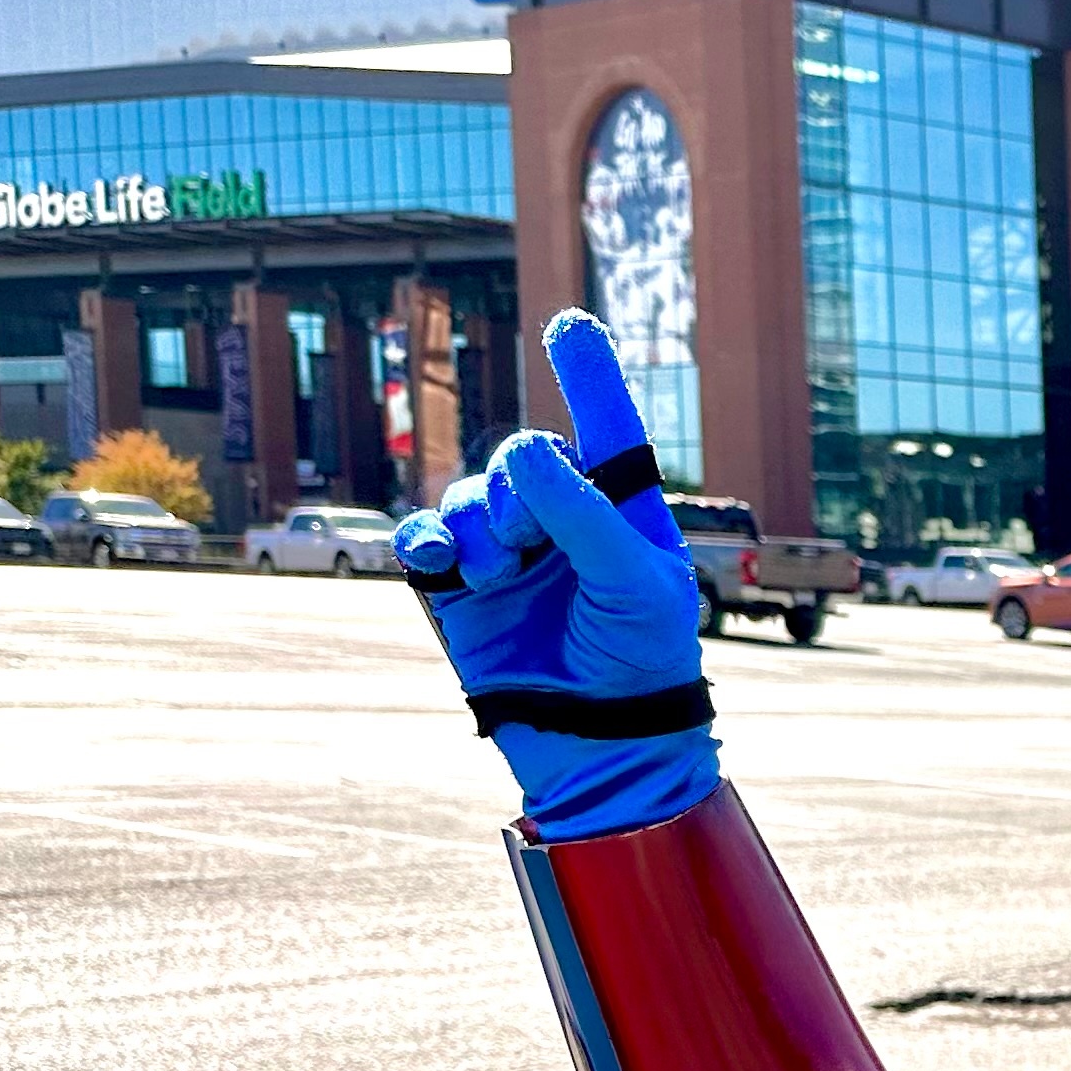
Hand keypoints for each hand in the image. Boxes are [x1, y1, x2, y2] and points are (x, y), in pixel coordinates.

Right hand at [397, 311, 717, 840]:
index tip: (572, 325)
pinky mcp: (460, 591)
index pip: (606, 429)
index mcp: (621, 512)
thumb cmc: (642, 663)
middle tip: (527, 543)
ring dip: (477, 522)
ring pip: (469, 496)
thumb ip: (586, 517)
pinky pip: (427, 539)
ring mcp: (508, 553)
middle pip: (523, 457)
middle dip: (518, 487)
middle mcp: (563, 522)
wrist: (603, 746)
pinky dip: (429, 540)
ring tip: (497, 572)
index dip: (588, 375)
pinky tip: (442, 560)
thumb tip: (527, 457)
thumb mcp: (637, 586)